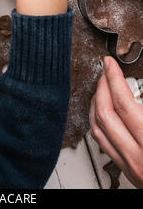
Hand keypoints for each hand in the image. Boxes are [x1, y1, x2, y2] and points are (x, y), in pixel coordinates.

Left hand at [90, 56, 142, 187]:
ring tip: (102, 87)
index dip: (114, 78)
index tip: (110, 64)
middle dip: (101, 87)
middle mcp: (138, 157)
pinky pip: (102, 142)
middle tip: (106, 72)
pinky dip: (97, 121)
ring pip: (97, 129)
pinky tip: (103, 112)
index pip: (124, 104)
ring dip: (96, 103)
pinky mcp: (127, 170)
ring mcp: (130, 166)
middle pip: (105, 114)